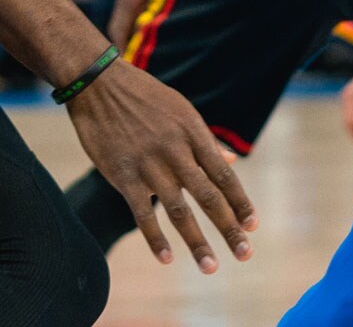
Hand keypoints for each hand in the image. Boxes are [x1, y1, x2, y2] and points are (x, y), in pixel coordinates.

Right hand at [68, 60, 256, 271]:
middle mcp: (177, 150)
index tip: (253, 226)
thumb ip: (205, 141)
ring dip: (196, 242)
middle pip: (208, 196)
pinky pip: (142, 213)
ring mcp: (150, 164)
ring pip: (179, 210)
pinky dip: (155, 238)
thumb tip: (232, 162)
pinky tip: (166, 259)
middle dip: (229, 228)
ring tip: (211, 267)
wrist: (99, 85)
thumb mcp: (181, 111)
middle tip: (245, 254)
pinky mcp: (124, 174)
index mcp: (193, 133)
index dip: (240, 202)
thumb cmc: (143, 97)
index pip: (224, 175)